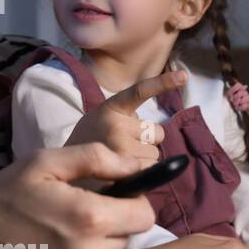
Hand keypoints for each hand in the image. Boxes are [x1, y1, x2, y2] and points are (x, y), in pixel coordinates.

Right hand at [0, 143, 156, 248]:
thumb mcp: (41, 163)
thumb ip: (95, 159)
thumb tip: (136, 166)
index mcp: (90, 219)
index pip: (145, 215)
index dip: (130, 202)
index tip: (108, 198)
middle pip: (126, 238)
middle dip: (108, 224)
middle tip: (68, 216)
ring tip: (52, 238)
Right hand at [64, 70, 186, 170]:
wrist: (65, 167)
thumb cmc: (90, 142)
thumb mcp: (102, 119)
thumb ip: (127, 120)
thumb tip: (157, 135)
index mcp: (110, 108)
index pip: (139, 92)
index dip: (162, 83)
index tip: (183, 76)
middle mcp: (116, 125)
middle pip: (157, 134)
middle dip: (146, 142)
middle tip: (120, 147)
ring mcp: (120, 148)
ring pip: (155, 154)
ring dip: (143, 159)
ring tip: (118, 161)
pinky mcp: (122, 170)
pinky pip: (151, 168)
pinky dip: (145, 172)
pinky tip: (129, 172)